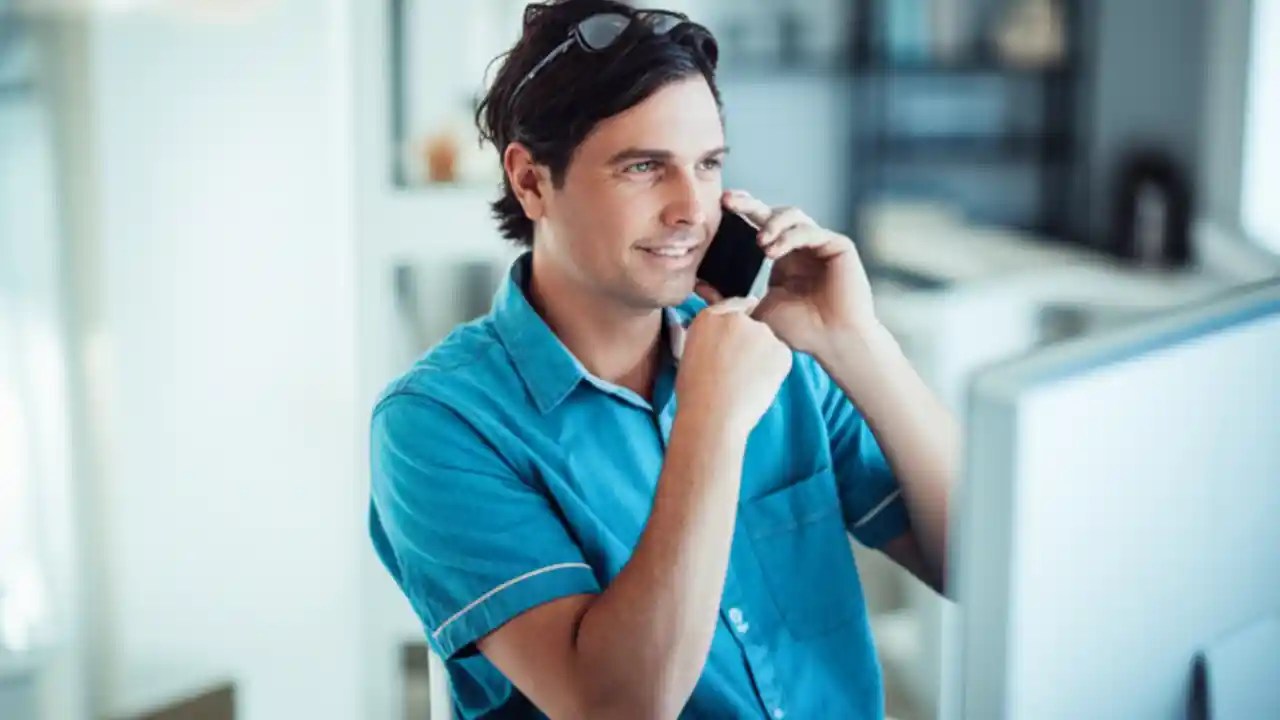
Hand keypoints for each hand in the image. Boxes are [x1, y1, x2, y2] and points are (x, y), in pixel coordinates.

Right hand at [675, 296, 793, 437]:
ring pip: (767, 342)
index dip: (736, 323)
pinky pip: (780, 357)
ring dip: (762, 356)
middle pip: (751, 325)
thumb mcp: (688, 354)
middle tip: (740, 369)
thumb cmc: (693, 393)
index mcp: (709, 317)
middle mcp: (737, 318)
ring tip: (748, 382)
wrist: (712, 415)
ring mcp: (762, 332)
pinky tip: (759, 386)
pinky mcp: (781, 350)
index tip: (738, 336)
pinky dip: (775, 369)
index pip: (730, 307)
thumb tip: (719, 340)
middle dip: (749, 342)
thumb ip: (707, 337)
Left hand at [700, 190, 879, 358]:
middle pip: (774, 213)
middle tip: (728, 201)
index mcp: (783, 256)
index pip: (760, 226)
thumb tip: (697, 285)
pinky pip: (810, 230)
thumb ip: (729, 297)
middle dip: (749, 204)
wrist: (832, 343)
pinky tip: (773, 250)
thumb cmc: (801, 331)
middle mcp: (801, 246)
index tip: (719, 206)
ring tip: (759, 242)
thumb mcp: (755, 311)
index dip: (742, 212)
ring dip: (772, 223)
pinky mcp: (838, 245)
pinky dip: (790, 236)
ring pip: (794, 215)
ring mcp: (820, 244)